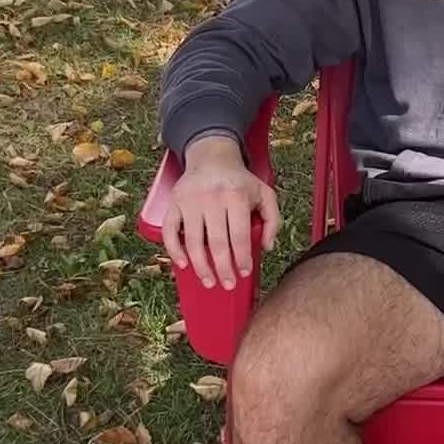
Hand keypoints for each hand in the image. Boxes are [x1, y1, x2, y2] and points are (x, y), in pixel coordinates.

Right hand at [161, 134, 279, 289]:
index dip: (241, 258)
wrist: (212, 158)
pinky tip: (183, 265)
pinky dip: (174, 250)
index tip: (243, 273)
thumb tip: (267, 247)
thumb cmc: (240, 182)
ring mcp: (191, 201)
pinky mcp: (174, 203)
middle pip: (217, 242)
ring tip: (209, 282)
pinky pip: (170, 231)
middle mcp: (212, 199)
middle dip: (223, 268)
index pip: (239, 235)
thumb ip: (272, 219)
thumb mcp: (265, 193)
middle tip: (227, 285)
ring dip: (201, 266)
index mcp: (237, 197)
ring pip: (193, 241)